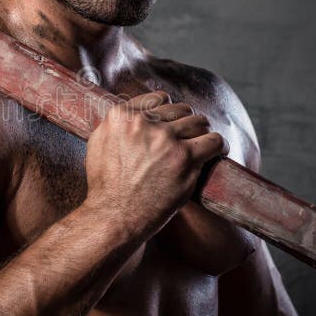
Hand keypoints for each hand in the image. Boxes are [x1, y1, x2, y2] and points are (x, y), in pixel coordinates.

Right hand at [85, 91, 227, 237]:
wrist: (114, 216)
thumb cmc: (104, 186)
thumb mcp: (97, 143)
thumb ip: (113, 123)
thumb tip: (128, 112)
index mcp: (121, 116)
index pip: (157, 99)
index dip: (166, 112)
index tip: (170, 125)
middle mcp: (143, 123)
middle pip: (179, 109)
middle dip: (183, 123)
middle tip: (185, 139)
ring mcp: (165, 139)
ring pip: (198, 121)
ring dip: (200, 133)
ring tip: (201, 144)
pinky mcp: (184, 158)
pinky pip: (213, 141)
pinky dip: (218, 145)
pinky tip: (216, 150)